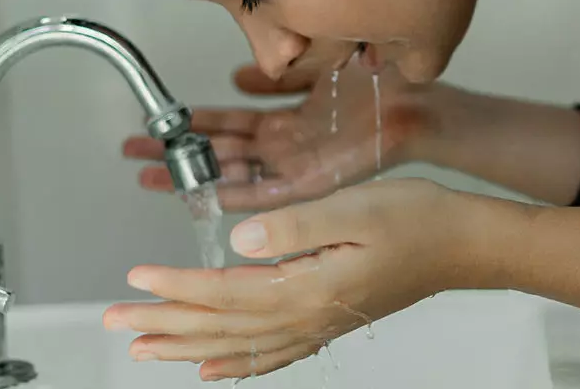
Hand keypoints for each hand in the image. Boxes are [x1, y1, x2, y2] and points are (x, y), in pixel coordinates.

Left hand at [104, 179, 514, 379]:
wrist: (461, 243)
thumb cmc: (414, 218)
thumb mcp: (354, 208)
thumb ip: (293, 227)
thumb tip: (237, 244)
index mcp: (309, 285)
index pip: (225, 292)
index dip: (177, 287)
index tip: (137, 279)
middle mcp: (308, 314)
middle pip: (222, 326)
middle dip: (166, 322)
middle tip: (119, 320)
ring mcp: (320, 323)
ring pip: (239, 346)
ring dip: (189, 347)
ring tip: (148, 348)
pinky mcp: (330, 319)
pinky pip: (274, 355)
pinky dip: (237, 366)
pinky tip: (215, 370)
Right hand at [124, 60, 444, 209]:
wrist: (412, 103)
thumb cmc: (371, 86)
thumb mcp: (312, 72)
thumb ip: (275, 77)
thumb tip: (235, 74)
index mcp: (282, 120)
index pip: (226, 124)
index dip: (190, 124)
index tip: (158, 124)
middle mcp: (281, 146)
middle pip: (219, 151)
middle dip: (177, 153)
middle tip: (134, 154)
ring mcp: (294, 166)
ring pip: (234, 174)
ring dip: (195, 176)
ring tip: (152, 176)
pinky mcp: (313, 183)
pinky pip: (268, 193)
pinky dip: (238, 195)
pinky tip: (207, 196)